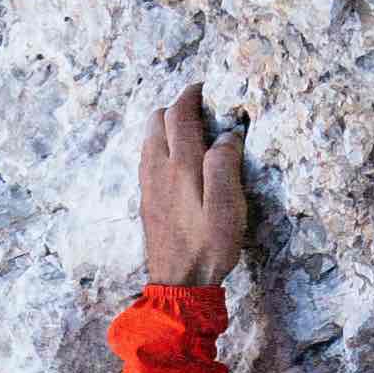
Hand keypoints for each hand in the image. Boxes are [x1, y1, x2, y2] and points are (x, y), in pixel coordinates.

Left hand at [139, 85, 249, 290]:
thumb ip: (224, 165)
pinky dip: (160, 148)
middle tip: (201, 111)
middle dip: (176, 108)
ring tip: (191, 135)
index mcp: (180, 165)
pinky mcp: (146, 201)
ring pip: (148, 139)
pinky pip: (147, 160)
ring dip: (166, 128)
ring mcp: (148, 185)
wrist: (178, 284)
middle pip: (156, 120)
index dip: (191, 95)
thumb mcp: (227, 206)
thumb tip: (226, 135)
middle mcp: (157, 169)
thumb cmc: (209, 246)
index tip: (205, 88)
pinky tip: (178, 163)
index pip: (179, 114)